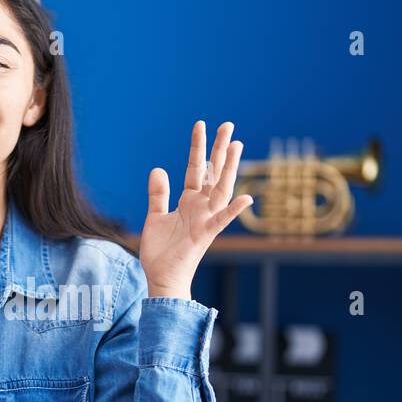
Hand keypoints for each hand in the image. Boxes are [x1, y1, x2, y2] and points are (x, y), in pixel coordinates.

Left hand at [139, 120, 251, 299]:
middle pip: (213, 173)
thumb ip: (159, 194)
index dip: (199, 148)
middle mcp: (201, 207)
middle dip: (219, 149)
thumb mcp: (156, 217)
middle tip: (228, 124)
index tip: (202, 125)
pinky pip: (221, 221)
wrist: (161, 278)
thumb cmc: (161, 251)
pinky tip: (245, 197)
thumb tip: (159, 169)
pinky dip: (233, 210)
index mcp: (190, 202)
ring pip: (220, 190)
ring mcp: (205, 220)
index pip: (197, 169)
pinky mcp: (204, 236)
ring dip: (229, 168)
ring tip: (236, 145)